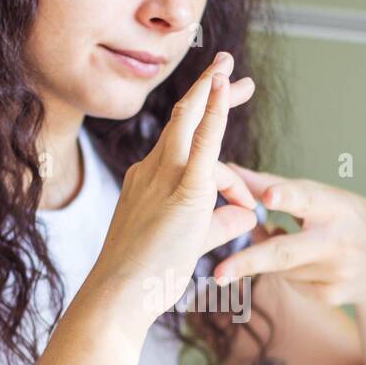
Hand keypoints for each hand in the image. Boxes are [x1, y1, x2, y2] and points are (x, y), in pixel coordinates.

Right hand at [88, 51, 259, 330]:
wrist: (118, 296)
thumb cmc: (146, 279)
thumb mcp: (191, 243)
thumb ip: (220, 224)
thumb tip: (247, 213)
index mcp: (147, 180)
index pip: (182, 147)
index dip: (206, 131)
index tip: (224, 130)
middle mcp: (151, 170)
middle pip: (182, 119)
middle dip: (208, 90)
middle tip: (230, 68)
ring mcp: (163, 177)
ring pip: (191, 123)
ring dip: (215, 94)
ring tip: (238, 77)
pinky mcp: (183, 191)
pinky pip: (204, 144)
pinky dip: (216, 114)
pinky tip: (225, 88)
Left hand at [212, 165, 365, 307]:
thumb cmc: (345, 219)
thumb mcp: (321, 197)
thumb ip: (272, 185)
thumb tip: (226, 169)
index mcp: (337, 207)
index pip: (309, 198)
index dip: (288, 196)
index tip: (267, 197)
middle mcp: (338, 242)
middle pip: (285, 253)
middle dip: (249, 262)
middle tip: (218, 273)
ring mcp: (335, 274)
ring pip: (280, 268)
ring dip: (269, 257)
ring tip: (289, 239)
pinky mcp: (328, 296)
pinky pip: (290, 283)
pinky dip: (286, 272)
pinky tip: (308, 262)